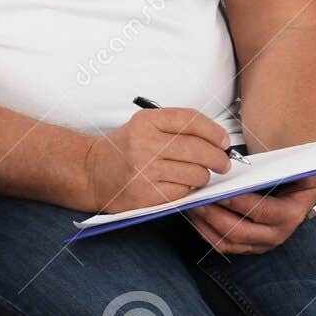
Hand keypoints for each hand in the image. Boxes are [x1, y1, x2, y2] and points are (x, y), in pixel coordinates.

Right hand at [83, 107, 231, 214]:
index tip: (224, 141)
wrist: (91, 172)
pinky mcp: (145, 195)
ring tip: (199, 174)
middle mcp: (144, 144)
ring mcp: (144, 171)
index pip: (192, 120)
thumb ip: (179, 127)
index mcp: (147, 122)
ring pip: (195, 174)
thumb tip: (219, 139)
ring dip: (204, 176)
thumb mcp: (146, 125)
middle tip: (223, 163)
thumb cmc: (125, 148)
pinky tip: (180, 185)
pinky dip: (187, 190)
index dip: (215, 132)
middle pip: (199, 149)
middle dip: (219, 158)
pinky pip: (183, 192)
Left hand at [187, 174, 315, 255]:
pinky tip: (195, 216)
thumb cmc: (294, 176)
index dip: (238, 202)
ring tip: (192, 206)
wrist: (299, 192)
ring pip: (227, 242)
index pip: (261, 211)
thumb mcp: (298, 166)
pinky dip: (206, 231)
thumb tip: (262, 163)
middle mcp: (277, 234)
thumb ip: (285, 164)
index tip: (219, 191)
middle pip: (239, 231)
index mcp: (291, 214)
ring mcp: (261, 243)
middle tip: (198, 199)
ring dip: (206, 225)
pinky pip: (222, 245)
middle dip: (214, 215)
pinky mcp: (247, 246)